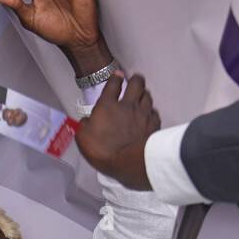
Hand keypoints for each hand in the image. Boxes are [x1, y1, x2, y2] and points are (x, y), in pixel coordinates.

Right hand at [76, 74, 160, 189]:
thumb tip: (87, 120)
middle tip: (134, 82)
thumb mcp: (83, 138)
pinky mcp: (154, 124)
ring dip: (144, 94)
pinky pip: (155, 113)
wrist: (128, 162)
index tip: (117, 76)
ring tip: (141, 97)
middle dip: (135, 80)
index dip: (115, 78)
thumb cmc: (102, 149)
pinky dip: (151, 112)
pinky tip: (149, 116)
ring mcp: (143, 114)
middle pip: (136, 83)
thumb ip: (84, 125)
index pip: (113, 84)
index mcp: (108, 105)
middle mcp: (128, 104)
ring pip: (147, 95)